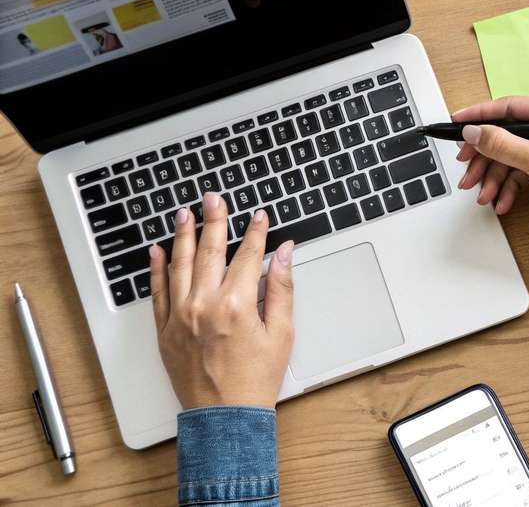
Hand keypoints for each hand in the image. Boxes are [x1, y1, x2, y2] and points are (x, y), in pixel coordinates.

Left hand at [148, 193, 295, 408]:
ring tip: (186, 213)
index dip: (256, 232)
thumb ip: (281, 289)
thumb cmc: (256, 379)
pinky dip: (157, 269)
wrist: (225, 416)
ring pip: (180, 265)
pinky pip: (158, 292)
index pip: (247, 256)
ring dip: (184, 236)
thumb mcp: (282, 332)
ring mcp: (180, 317)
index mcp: (236, 305)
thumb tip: (284, 254)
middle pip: (210, 252)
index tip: (259, 216)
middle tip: (214, 198)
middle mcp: (203, 306)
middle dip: (215, 221)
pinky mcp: (165, 331)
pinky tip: (159, 250)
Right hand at [453, 97, 528, 231]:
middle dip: (485, 156)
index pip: (509, 106)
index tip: (456, 122)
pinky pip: (523, 170)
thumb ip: (503, 144)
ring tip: (481, 194)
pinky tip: (501, 201)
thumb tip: (474, 131)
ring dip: (495, 176)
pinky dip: (510, 186)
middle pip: (507, 134)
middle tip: (465, 169)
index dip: (480, 115)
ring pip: (512, 156)